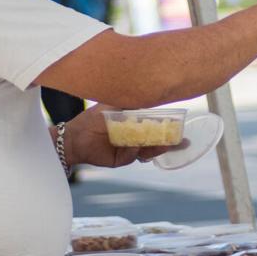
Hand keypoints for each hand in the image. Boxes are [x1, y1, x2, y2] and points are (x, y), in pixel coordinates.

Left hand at [59, 105, 179, 168]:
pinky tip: (135, 146)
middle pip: (156, 141)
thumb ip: (132, 104)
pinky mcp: (121, 159)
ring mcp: (129, 150)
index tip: (179, 125)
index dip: (167, 126)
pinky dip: (135, 151)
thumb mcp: (114, 106)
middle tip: (182, 141)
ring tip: (166, 145)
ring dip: (158, 148)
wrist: (74, 136)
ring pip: (148, 151)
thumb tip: (150, 96)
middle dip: (169, 141)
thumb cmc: (93, 118)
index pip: (155, 126)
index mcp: (134, 125)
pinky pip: (132, 156)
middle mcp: (134, 138)